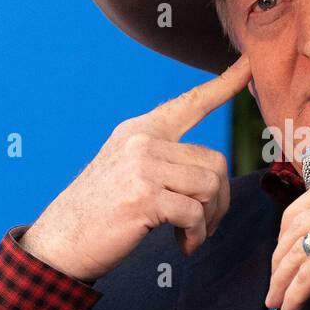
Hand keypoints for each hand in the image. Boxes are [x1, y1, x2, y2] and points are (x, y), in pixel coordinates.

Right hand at [20, 53, 251, 280]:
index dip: (224, 84)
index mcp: (140, 130)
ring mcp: (142, 167)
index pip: (190, 103)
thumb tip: (212, 173)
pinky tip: (183, 246)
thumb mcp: (127, 170)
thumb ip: (163, 159)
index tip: (249, 64)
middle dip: (219, 200)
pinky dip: (196, 236)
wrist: (60, 242)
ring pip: (211, 187)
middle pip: (214, 162)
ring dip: (209, 220)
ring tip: (192, 236)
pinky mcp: (145, 197)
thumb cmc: (100, 212)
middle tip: (205, 224)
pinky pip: (196, 214)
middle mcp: (142, 141)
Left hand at [264, 174, 309, 309]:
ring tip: (277, 297)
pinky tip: (292, 307)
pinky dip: (293, 294)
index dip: (293, 220)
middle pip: (300, 218)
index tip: (286, 242)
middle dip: (282, 250)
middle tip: (277, 274)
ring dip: (282, 276)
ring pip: (297, 248)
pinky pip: (304, 275)